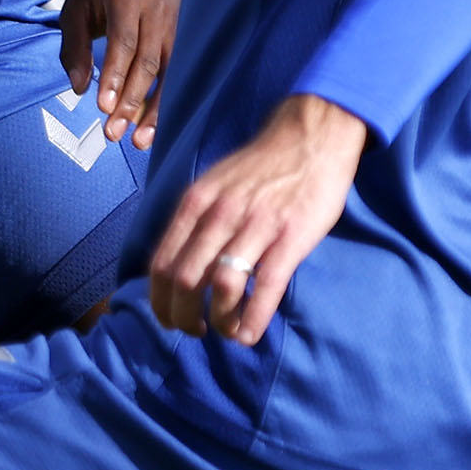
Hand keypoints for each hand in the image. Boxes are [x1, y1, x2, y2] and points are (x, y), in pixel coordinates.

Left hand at [56, 0, 179, 145]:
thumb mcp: (77, 2)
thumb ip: (74, 45)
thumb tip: (79, 88)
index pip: (123, 43)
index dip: (115, 77)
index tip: (102, 107)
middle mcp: (157, 8)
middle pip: (147, 62)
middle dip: (131, 102)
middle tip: (113, 133)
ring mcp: (175, 19)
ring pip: (167, 70)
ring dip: (153, 108)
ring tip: (139, 140)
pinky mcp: (182, 30)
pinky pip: (175, 69)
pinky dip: (164, 97)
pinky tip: (153, 122)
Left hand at [144, 91, 366, 343]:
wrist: (311, 136)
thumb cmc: (262, 166)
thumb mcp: (214, 184)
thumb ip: (196, 220)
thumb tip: (179, 263)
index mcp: (196, 204)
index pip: (162, 263)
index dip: (159, 300)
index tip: (168, 317)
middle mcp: (219, 215)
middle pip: (184, 280)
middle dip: (182, 316)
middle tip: (194, 332)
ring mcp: (255, 226)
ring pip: (222, 286)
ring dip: (219, 320)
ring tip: (226, 331)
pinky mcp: (290, 237)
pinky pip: (265, 287)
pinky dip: (253, 318)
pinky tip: (248, 334)